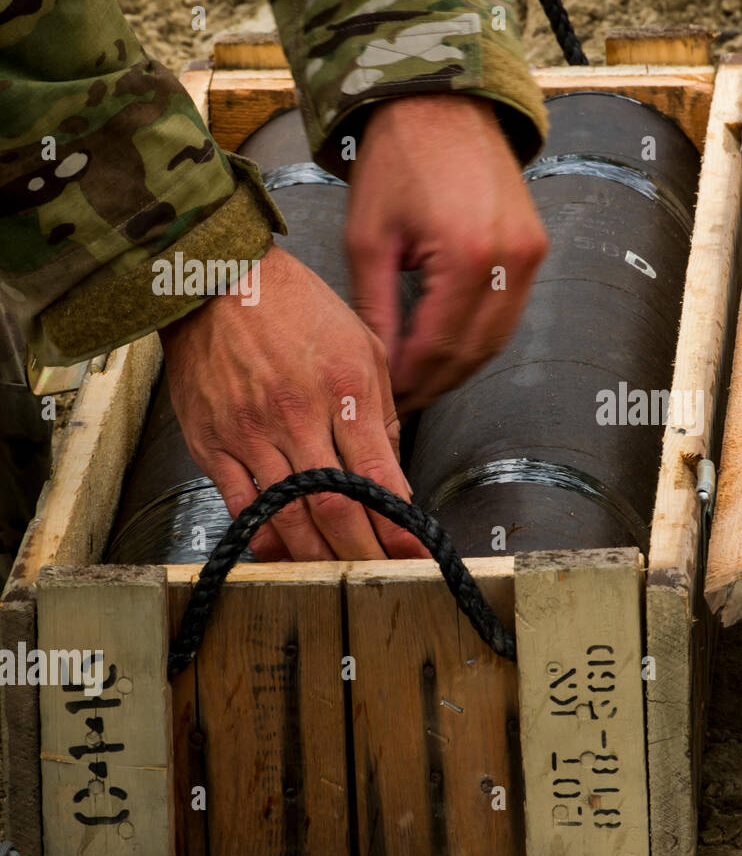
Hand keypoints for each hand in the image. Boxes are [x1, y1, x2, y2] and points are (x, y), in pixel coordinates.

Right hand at [158, 245, 429, 561]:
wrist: (217, 278)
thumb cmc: (294, 307)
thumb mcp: (362, 345)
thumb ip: (381, 410)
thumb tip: (393, 471)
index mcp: (344, 389)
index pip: (378, 476)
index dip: (399, 525)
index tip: (415, 553)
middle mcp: (298, 415)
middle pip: (336, 506)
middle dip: (364, 552)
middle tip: (382, 577)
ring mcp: (251, 431)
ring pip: (289, 514)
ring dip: (318, 555)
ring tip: (340, 576)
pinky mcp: (212, 440)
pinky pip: (241, 504)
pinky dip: (264, 536)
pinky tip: (283, 553)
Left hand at [345, 93, 548, 414]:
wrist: (441, 103)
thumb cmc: (396, 160)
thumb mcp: (368, 238)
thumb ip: (374, 310)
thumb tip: (373, 368)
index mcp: (465, 253)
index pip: (437, 346)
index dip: (409, 381)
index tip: (383, 401)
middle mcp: (510, 258)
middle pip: (473, 352)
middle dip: (433, 384)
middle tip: (399, 404)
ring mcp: (530, 254)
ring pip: (496, 340)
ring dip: (458, 368)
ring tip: (419, 383)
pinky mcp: (536, 248)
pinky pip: (509, 313)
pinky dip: (478, 338)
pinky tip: (446, 349)